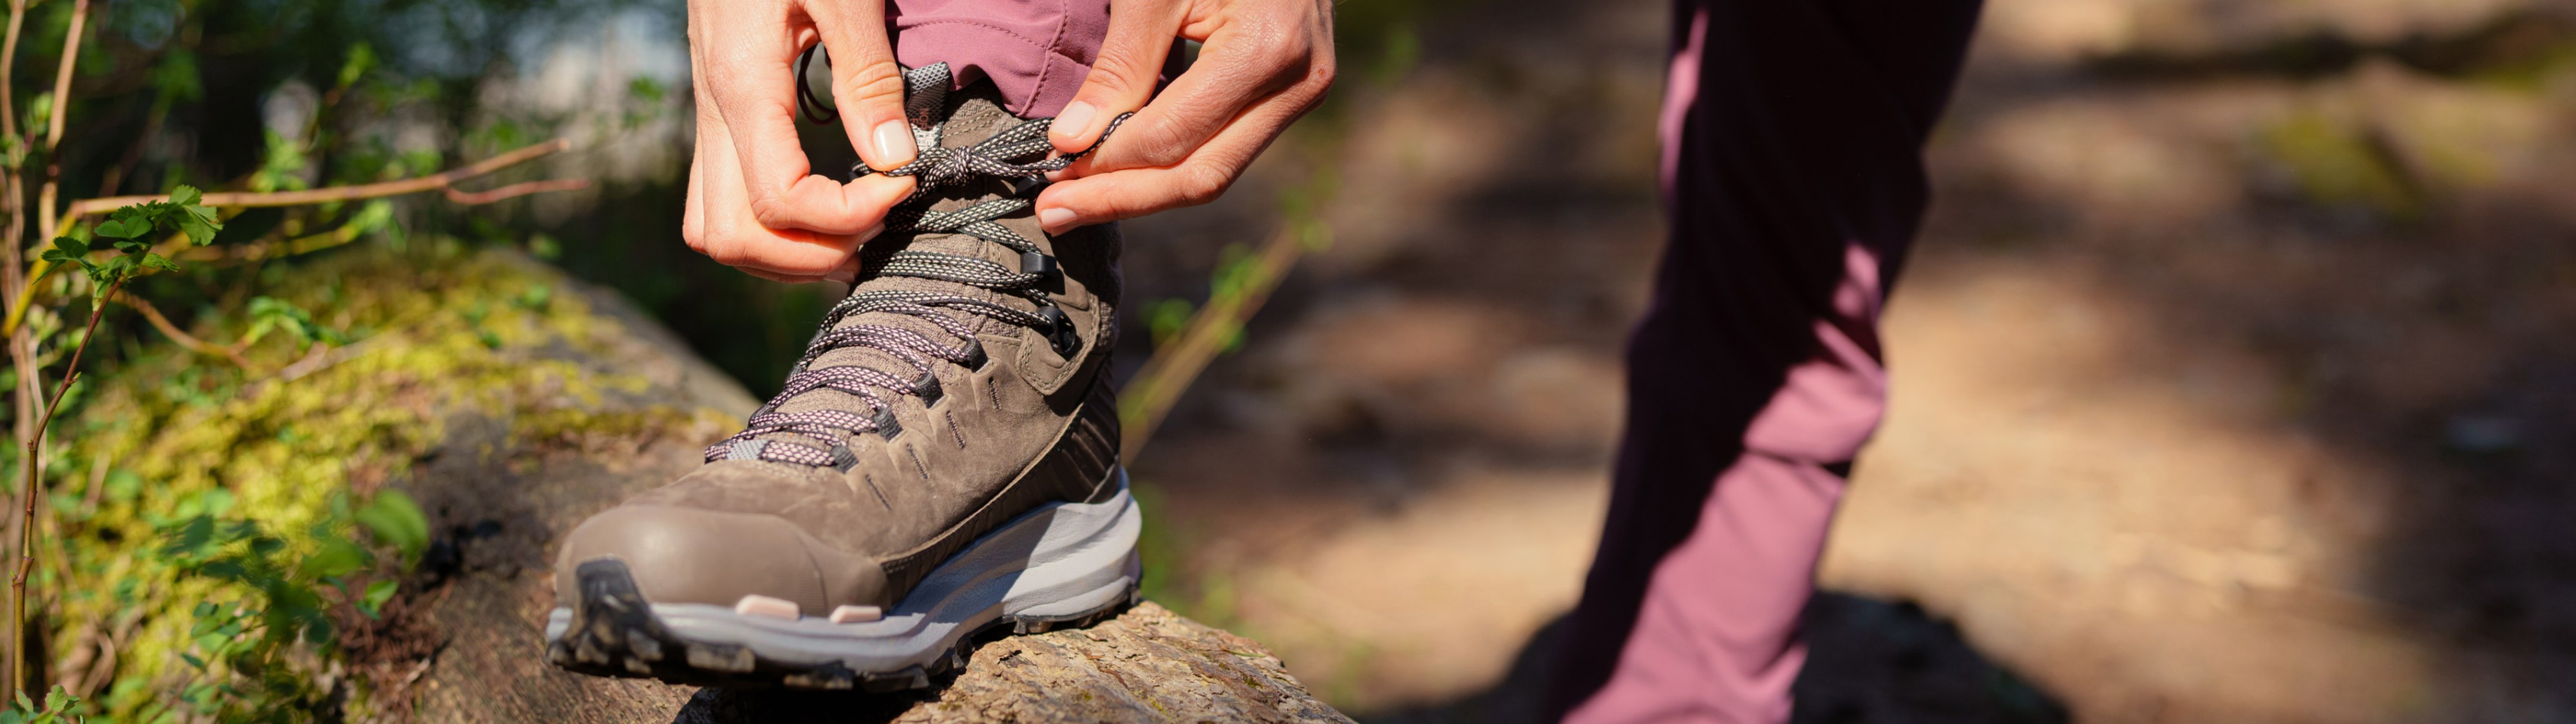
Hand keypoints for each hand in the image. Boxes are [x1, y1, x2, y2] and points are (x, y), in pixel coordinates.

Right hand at [680, 0, 928, 282]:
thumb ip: (866, 75)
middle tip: (875, 225)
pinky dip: (770, 229)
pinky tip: (827, 212)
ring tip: (853, 231)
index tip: (903, 185)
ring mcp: (709, 119)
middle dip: (810, 255)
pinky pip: (720, 202)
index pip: (780, 201)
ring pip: (716, 231)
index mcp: (743, 87)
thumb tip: (892, 160)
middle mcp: (714, 113)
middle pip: (734, 238)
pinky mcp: (718, 117)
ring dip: (784, 252)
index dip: (847, 215)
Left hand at [1034, 0, 1334, 234]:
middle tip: (1053, 212)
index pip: (1172, 136)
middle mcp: (1297, 85)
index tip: (1050, 173)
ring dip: (1144, 193)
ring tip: (1079, 200)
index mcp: (1265, 49)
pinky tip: (1123, 171)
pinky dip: (1173, 164)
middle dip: (1121, 200)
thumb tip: (1071, 141)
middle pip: (1201, 176)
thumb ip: (1121, 67)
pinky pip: (1227, 148)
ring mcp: (1302, 94)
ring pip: (1217, 172)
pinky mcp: (1292, 97)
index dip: (1107, 165)